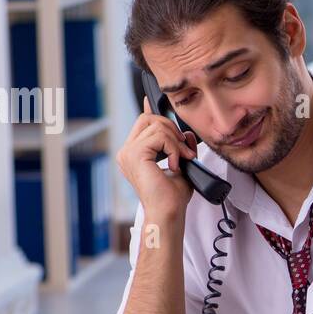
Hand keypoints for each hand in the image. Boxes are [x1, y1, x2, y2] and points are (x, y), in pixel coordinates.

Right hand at [116, 96, 198, 221]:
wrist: (168, 212)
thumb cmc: (173, 197)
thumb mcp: (180, 165)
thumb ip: (181, 147)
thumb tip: (185, 132)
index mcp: (134, 154)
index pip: (141, 124)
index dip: (151, 110)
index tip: (153, 101)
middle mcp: (127, 152)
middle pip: (148, 119)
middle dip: (171, 129)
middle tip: (184, 151)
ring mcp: (128, 152)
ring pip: (157, 126)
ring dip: (176, 142)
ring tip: (182, 160)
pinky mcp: (135, 154)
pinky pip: (160, 136)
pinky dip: (174, 148)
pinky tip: (175, 164)